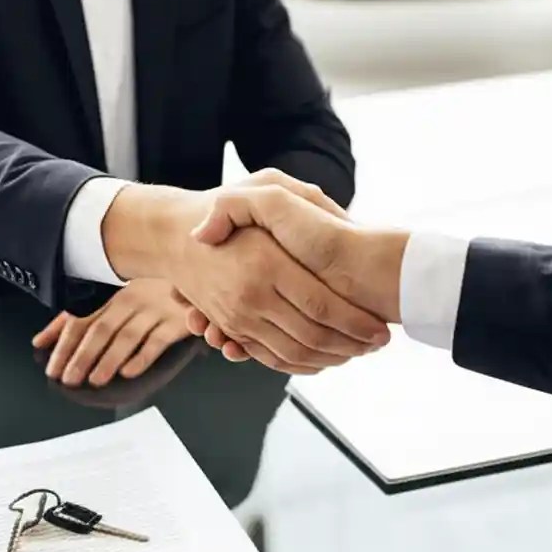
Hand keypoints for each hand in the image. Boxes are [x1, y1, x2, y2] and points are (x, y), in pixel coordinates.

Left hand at [33, 279, 190, 386]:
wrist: (195, 272)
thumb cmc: (152, 293)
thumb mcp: (112, 302)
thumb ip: (77, 319)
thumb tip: (40, 340)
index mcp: (112, 298)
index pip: (81, 321)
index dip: (65, 346)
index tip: (53, 369)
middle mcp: (130, 302)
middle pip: (101, 330)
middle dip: (82, 356)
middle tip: (69, 379)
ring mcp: (154, 310)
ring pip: (126, 336)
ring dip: (109, 359)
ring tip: (95, 379)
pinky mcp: (176, 321)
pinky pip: (158, 340)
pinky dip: (142, 356)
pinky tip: (129, 371)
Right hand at [101, 169, 390, 374]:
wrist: (171, 233)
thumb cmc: (223, 205)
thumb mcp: (259, 187)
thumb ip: (287, 196)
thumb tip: (321, 212)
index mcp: (267, 264)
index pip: (321, 305)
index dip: (355, 322)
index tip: (380, 328)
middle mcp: (251, 295)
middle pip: (312, 336)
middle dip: (350, 346)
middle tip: (377, 344)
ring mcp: (238, 316)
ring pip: (293, 352)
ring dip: (330, 358)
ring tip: (358, 352)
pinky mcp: (231, 326)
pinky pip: (269, 356)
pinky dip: (299, 364)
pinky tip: (323, 358)